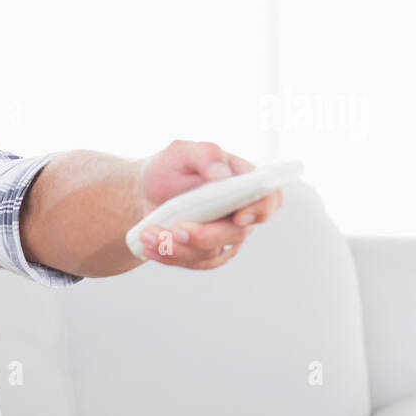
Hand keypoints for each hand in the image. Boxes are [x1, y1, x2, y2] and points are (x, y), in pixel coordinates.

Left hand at [136, 140, 283, 269]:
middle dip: (204, 235)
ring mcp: (223, 236)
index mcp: (243, 183)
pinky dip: (169, 255)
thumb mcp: (182, 152)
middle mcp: (239, 213)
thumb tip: (221, 172)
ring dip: (177, 247)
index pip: (268, 199)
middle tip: (176, 229)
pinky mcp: (205, 253)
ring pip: (210, 253)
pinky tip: (150, 245)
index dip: (260, 210)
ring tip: (150, 233)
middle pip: (236, 234)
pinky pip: (193, 263)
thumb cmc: (171, 168)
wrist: (147, 191)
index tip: (239, 217)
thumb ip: (205, 154)